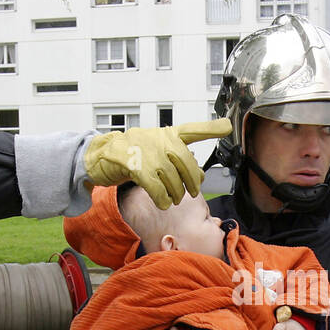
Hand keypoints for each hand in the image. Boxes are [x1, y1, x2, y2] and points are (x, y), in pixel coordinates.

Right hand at [85, 119, 232, 207]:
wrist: (102, 156)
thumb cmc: (134, 155)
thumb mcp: (159, 153)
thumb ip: (181, 162)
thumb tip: (202, 175)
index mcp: (167, 134)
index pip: (192, 130)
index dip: (210, 128)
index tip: (227, 126)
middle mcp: (159, 139)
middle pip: (186, 164)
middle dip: (191, 182)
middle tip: (190, 192)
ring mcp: (147, 151)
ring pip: (172, 179)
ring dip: (175, 194)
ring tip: (172, 199)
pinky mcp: (135, 166)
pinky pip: (157, 188)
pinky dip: (162, 199)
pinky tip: (162, 202)